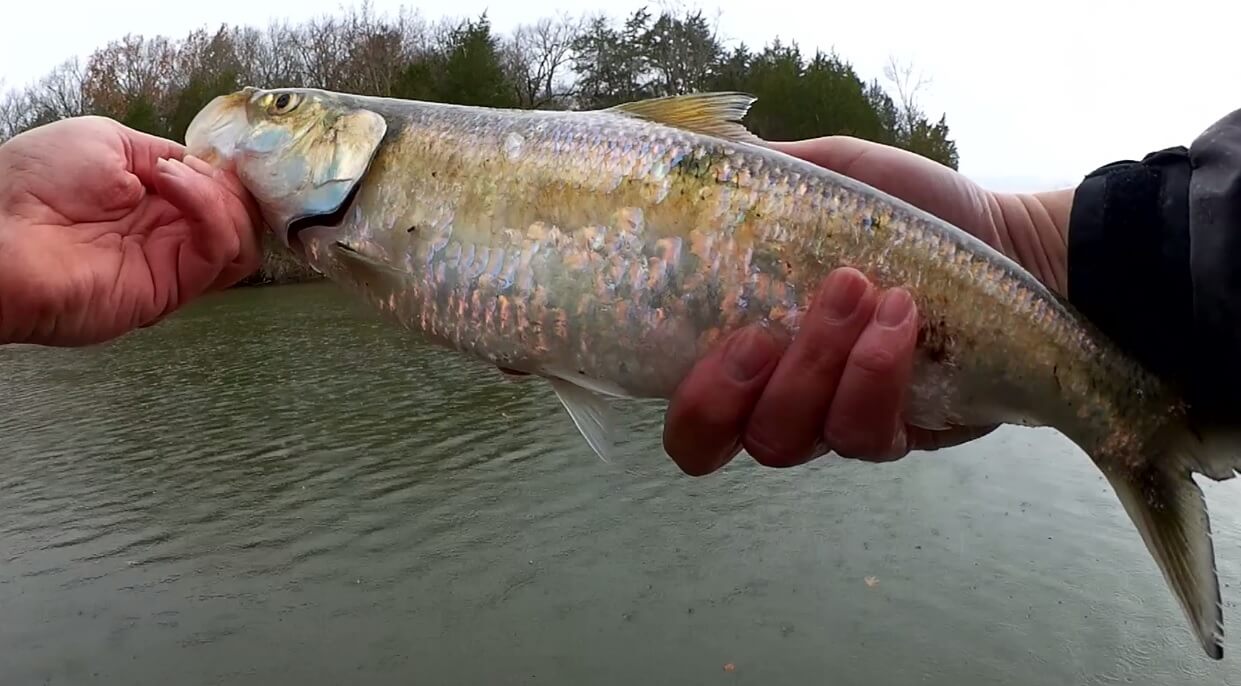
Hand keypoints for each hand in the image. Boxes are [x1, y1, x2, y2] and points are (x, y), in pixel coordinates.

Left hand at [0, 116, 261, 346]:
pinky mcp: (172, 287)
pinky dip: (210, 211)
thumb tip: (202, 169)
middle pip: (241, 217)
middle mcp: (168, 236)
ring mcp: (172, 263)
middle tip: (197, 167)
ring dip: (226, 199)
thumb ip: (163, 153)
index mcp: (154, 202)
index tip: (213, 151)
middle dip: (231, 183)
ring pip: (243, 240)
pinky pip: (219, 252)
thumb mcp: (106, 140)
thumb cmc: (34, 182)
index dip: (225, 170)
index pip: (220, 192)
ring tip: (181, 178)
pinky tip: (173, 185)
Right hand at [662, 136, 1072, 474]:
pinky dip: (876, 373)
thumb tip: (702, 157)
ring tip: (859, 288)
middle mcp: (778, 397)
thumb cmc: (909, 213)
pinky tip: (903, 315)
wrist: (1007, 239)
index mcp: (745, 347)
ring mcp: (833, 422)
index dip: (685, 395)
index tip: (724, 333)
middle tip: (760, 336)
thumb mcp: (832, 173)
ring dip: (815, 363)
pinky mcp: (894, 434)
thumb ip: (766, 174)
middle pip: (710, 448)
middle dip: (724, 399)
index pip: (683, 407)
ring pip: (787, 439)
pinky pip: (863, 435)